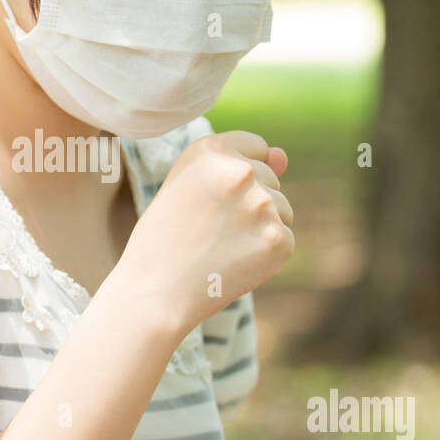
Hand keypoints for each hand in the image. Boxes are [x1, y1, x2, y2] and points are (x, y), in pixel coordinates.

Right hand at [115, 130, 293, 339]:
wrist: (154, 292)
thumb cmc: (165, 239)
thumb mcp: (190, 188)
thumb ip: (239, 165)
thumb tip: (284, 156)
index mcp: (211, 149)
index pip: (256, 147)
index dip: (237, 179)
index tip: (215, 200)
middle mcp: (239, 170)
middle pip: (271, 181)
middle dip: (250, 205)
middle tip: (208, 231)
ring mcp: (262, 205)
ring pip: (282, 211)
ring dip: (260, 229)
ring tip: (219, 248)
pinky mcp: (277, 239)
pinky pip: (285, 240)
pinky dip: (266, 256)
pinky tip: (234, 264)